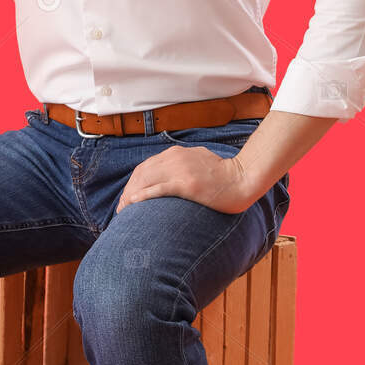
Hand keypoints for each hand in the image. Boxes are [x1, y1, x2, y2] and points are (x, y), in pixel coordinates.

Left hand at [114, 144, 259, 216]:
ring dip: (130, 196)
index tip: (128, 197)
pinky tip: (133, 205)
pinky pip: (157, 189)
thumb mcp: (199, 162)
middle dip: (127, 191)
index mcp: (177, 154)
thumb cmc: (224, 175)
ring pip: (145, 181)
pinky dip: (142, 197)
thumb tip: (171, 176)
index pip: (146, 167)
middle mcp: (175, 159)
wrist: (243, 178)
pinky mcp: (186, 184)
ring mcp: (180, 170)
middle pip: (141, 174)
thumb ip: (183, 165)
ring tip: (123, 211)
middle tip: (121, 208)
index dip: (133, 183)